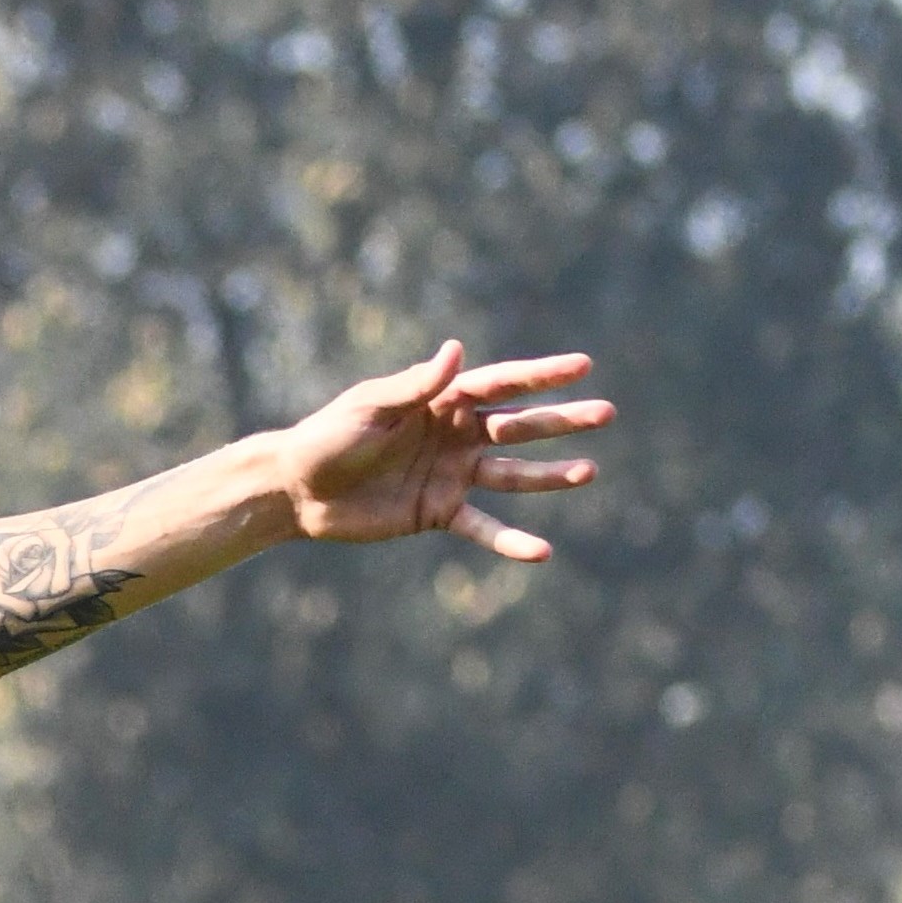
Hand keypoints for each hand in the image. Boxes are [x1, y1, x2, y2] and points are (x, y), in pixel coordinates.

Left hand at [278, 340, 612, 560]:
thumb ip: (415, 386)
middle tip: (605, 414)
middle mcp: (456, 434)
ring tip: (588, 472)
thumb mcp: (369, 407)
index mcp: (442, 400)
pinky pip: (481, 528)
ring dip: (549, 475)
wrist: (296, 489)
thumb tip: (455, 351)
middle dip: (561, 420)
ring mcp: (451, 474)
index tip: (583, 366)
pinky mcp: (437, 512)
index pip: (501, 383)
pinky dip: (510, 540)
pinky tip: (541, 551)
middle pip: (518, 426)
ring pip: (511, 475)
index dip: (541, 375)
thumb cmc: (328, 437)